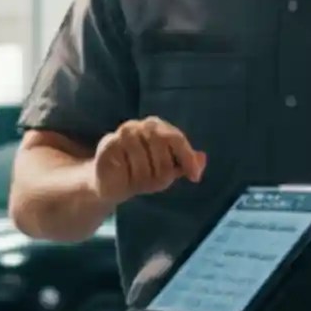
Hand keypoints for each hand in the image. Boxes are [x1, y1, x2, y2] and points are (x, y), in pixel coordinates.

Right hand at [92, 116, 206, 205]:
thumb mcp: (167, 171)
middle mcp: (140, 125)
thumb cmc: (142, 173)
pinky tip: (126, 179)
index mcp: (156, 126)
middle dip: (163, 170)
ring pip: (143, 159)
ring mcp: (122, 133)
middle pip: (161, 147)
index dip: (187, 157)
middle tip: (156, 183)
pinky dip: (129, 177)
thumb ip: (185, 164)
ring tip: (139, 182)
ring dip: (144, 177)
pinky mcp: (107, 145)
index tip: (194, 177)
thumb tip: (202, 158)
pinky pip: (125, 164)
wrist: (111, 184)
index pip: (176, 138)